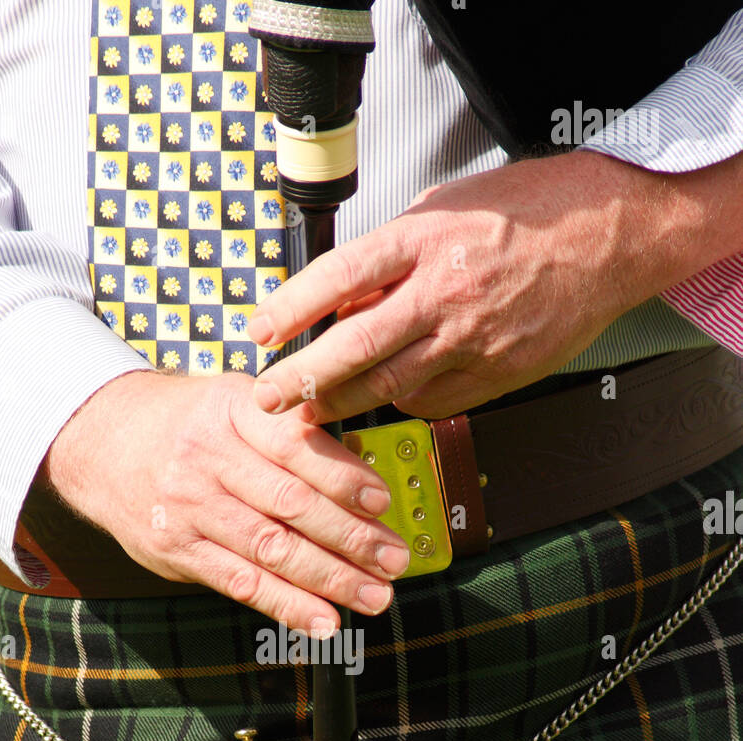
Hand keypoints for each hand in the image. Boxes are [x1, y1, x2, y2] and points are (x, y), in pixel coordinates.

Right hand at [40, 369, 409, 632]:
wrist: (98, 443)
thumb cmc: (186, 423)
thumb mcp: (233, 402)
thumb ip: (290, 434)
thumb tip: (362, 476)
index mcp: (231, 411)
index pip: (296, 446)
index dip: (343, 477)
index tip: (382, 503)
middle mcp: (208, 458)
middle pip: (290, 505)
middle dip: (351, 539)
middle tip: (394, 560)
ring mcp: (189, 507)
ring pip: (270, 550)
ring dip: (330, 580)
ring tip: (373, 597)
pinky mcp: (177, 550)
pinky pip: (240, 584)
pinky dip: (286, 606)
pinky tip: (323, 621)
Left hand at [247, 149, 737, 421]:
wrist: (606, 237)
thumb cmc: (524, 213)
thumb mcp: (445, 207)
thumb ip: (392, 254)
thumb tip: (342, 297)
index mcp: (427, 239)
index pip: (341, 277)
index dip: (293, 308)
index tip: (260, 331)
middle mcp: (445, 292)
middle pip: (357, 347)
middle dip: (303, 377)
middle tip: (267, 395)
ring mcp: (474, 339)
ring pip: (390, 386)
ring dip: (343, 402)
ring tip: (311, 408)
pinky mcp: (498, 373)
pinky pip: (433, 400)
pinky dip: (401, 402)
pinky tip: (385, 399)